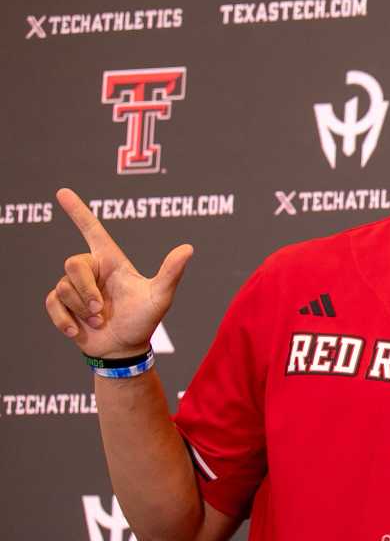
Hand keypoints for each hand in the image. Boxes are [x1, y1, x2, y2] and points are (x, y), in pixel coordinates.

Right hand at [44, 188, 192, 358]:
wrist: (125, 348)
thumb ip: (171, 272)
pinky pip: (52, 304)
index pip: (93, 230)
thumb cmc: (144, 319)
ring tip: (99, 320)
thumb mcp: (160, 296)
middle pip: (73, 263)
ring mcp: (76, 288)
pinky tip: (79, 331)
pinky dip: (64, 319)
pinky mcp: (63, 305)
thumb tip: (188, 248)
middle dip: (87, 290)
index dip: (78, 211)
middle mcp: (92, 271)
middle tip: (102, 309)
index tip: (63, 192)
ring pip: (63, 287)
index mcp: (112, 261)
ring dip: (82, 309)